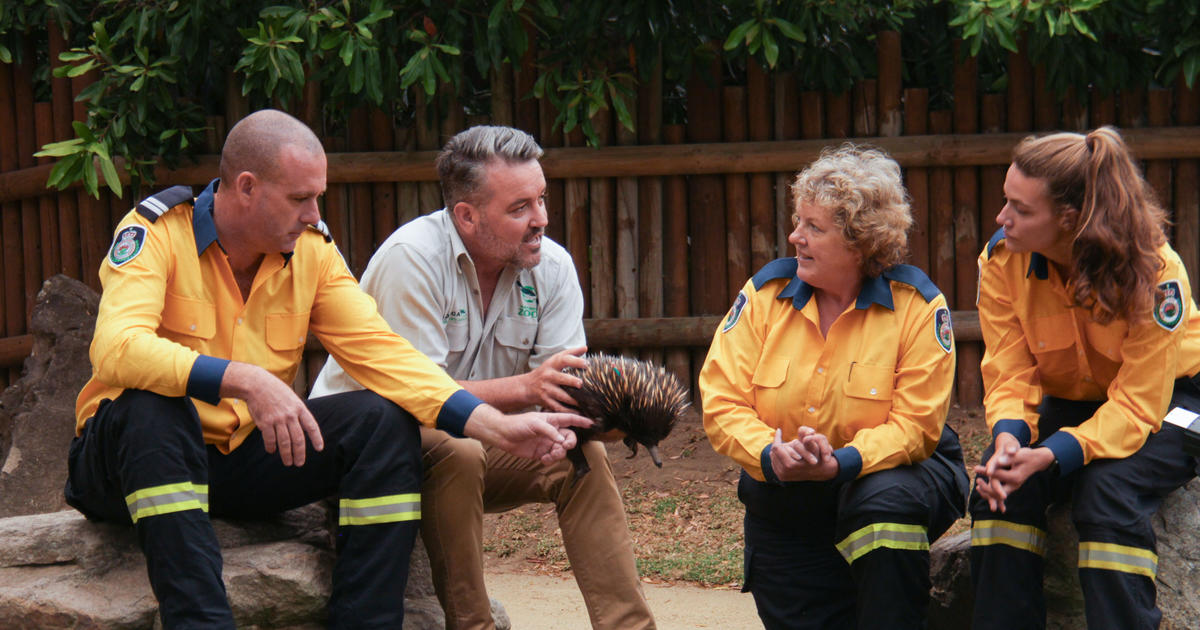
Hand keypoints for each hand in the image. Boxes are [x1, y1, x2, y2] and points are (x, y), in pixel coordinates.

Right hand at [222, 362, 323, 466]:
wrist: (257, 384)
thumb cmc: (275, 391)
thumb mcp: (292, 398)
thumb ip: (297, 412)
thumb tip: (303, 427)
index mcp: (299, 408)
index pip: (311, 426)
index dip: (316, 438)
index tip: (319, 448)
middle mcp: (290, 415)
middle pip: (298, 438)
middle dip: (300, 453)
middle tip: (299, 463)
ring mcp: (278, 419)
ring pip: (285, 442)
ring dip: (286, 454)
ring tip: (288, 462)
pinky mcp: (265, 423)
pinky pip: (270, 439)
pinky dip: (271, 447)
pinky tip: (272, 451)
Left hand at [464, 405, 593, 464]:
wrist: (503, 435)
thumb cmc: (518, 424)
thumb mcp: (535, 423)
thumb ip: (550, 431)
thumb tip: (562, 441)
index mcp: (552, 420)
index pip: (570, 419)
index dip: (581, 421)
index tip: (592, 423)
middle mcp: (552, 431)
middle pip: (569, 437)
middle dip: (570, 443)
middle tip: (564, 446)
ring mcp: (547, 442)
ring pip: (562, 450)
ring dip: (559, 453)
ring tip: (550, 455)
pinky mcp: (541, 453)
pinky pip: (552, 458)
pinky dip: (550, 460)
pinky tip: (543, 459)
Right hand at [522, 346, 587, 411]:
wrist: (528, 386)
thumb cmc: (547, 371)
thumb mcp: (555, 360)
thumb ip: (570, 354)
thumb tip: (585, 348)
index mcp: (552, 364)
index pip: (563, 360)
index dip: (575, 361)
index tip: (586, 364)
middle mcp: (549, 376)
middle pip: (561, 378)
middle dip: (571, 381)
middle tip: (581, 384)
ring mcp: (547, 390)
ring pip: (561, 396)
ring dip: (574, 400)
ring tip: (586, 402)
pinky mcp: (546, 401)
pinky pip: (559, 407)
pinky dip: (569, 411)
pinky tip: (579, 412)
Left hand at [769, 427, 838, 481]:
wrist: (818, 471)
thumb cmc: (817, 456)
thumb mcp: (816, 447)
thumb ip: (810, 441)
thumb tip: (807, 439)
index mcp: (790, 464)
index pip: (776, 447)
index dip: (777, 437)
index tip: (779, 430)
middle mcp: (784, 472)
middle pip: (773, 451)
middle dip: (778, 443)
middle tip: (781, 437)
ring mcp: (782, 475)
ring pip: (773, 456)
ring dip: (778, 450)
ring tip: (785, 446)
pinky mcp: (781, 477)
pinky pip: (774, 463)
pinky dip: (777, 456)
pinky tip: (785, 453)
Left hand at [974, 434, 1053, 512]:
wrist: (1037, 461)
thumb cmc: (1027, 456)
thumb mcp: (1019, 455)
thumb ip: (1009, 458)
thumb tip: (998, 461)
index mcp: (1015, 477)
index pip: (998, 475)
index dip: (986, 471)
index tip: (975, 468)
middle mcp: (1014, 485)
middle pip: (998, 492)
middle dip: (986, 488)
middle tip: (977, 481)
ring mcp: (1013, 487)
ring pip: (998, 495)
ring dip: (988, 492)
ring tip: (978, 485)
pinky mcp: (1011, 486)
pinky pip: (1000, 494)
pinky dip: (991, 493)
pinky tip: (982, 488)